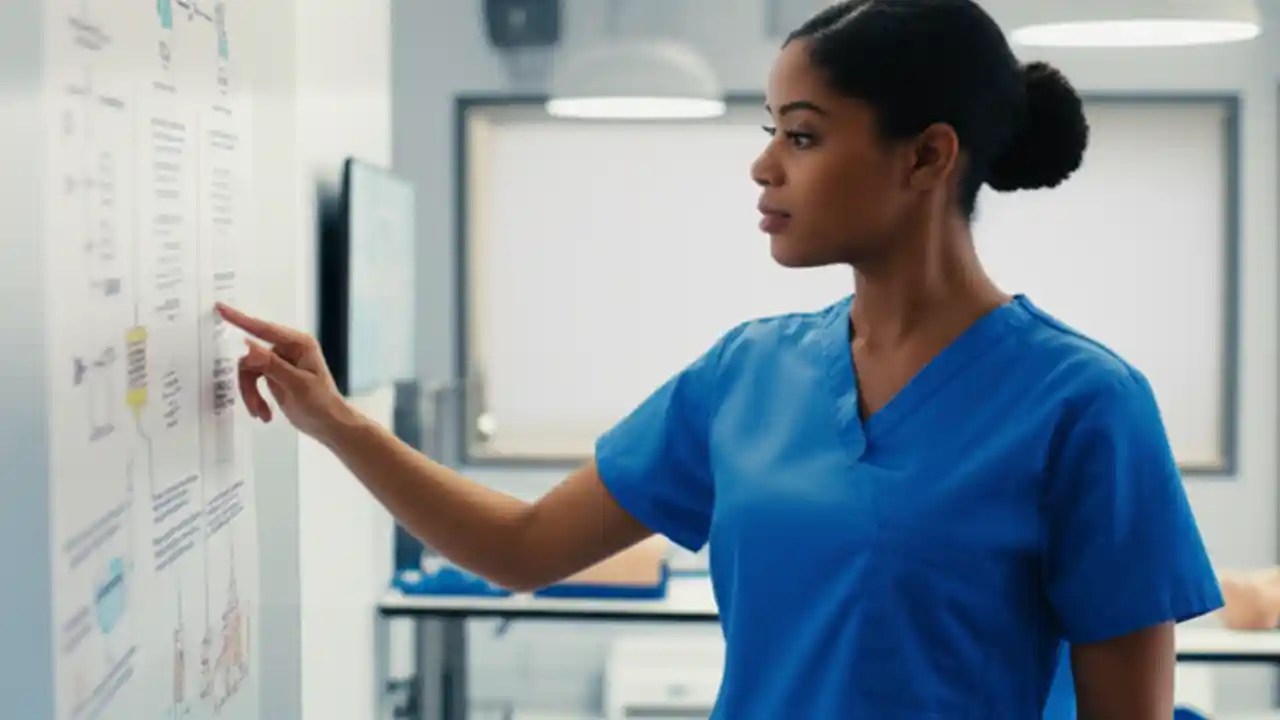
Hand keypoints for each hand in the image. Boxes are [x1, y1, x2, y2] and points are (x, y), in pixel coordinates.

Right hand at [215, 302, 355, 442]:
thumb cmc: (322, 403)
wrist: (328, 424)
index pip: (265, 329)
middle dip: (249, 383)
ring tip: (261, 413)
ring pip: (249, 371)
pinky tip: (263, 413)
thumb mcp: (297, 384)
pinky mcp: (273, 375)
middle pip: (252, 357)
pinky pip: (252, 381)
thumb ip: (273, 365)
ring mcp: (279, 362)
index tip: (221, 309)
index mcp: (299, 344)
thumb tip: (250, 346)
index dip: (241, 319)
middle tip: (255, 405)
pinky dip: (254, 398)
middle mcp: (288, 349)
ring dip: (251, 394)